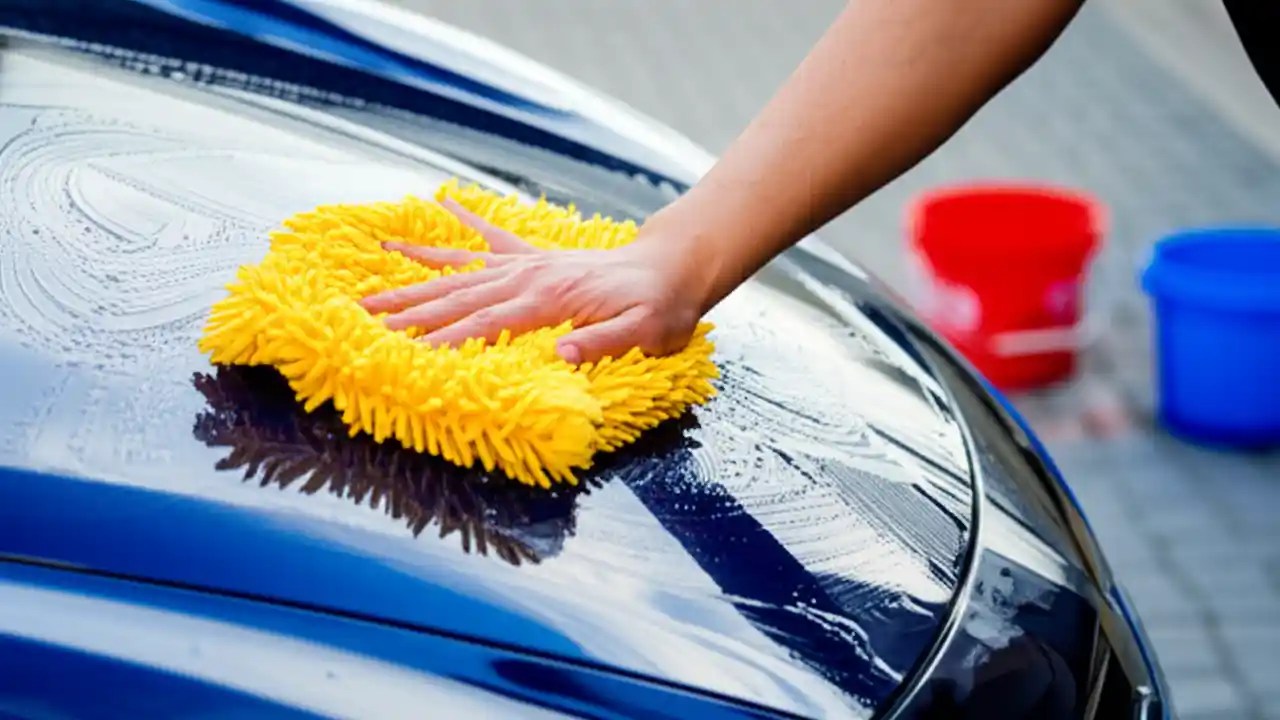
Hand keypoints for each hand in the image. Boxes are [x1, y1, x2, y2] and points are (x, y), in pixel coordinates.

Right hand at [360, 198, 706, 363]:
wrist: (675, 267)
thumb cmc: (661, 307)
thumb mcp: (644, 334)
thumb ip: (602, 345)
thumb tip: (560, 358)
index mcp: (549, 300)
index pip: (484, 324)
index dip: (443, 341)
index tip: (403, 352)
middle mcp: (529, 277)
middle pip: (456, 296)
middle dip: (408, 309)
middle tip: (362, 318)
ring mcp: (529, 265)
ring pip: (460, 272)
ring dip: (415, 279)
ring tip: (373, 285)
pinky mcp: (535, 258)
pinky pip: (490, 239)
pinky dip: (462, 222)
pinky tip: (438, 203)